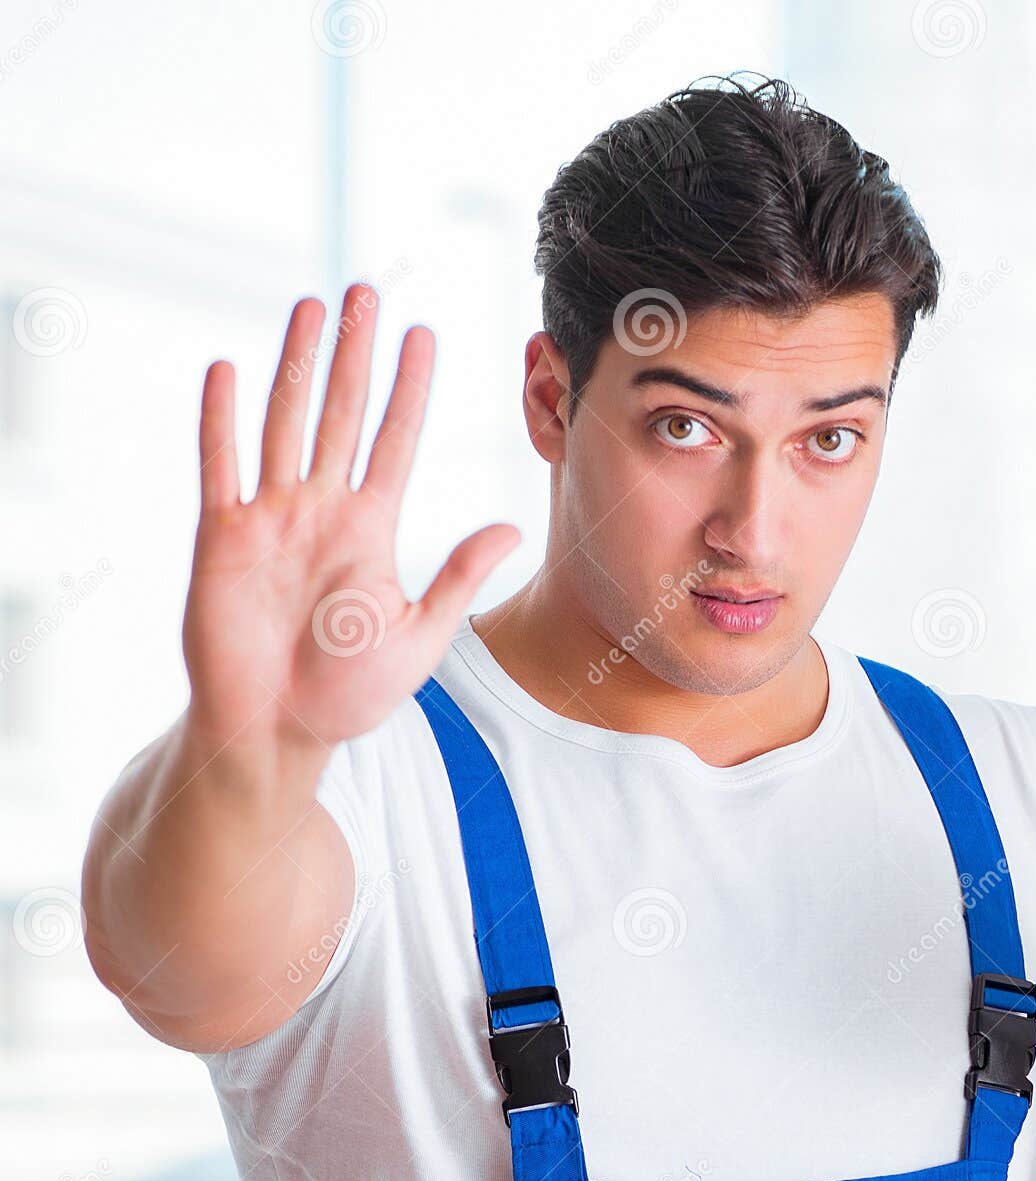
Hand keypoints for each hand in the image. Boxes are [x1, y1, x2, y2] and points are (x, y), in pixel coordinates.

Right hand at [182, 284, 519, 757]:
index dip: (409, 388)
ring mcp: (270, 518)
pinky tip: (228, 368)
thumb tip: (511, 528)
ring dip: (297, 365)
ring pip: (285, 421)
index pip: (395, 440)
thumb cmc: (349, 696)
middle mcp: (322, 511)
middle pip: (342, 413)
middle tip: (369, 290)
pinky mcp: (220, 536)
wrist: (276, 732)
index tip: (424, 335)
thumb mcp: (420, 635)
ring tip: (314, 307)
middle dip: (356, 352)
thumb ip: (459, 577)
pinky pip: (220, 465)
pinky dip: (221, 419)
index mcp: (371, 529)